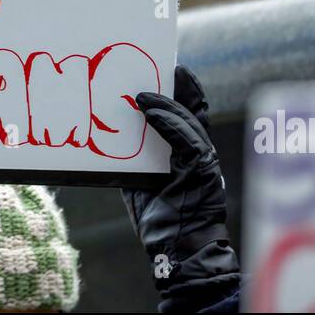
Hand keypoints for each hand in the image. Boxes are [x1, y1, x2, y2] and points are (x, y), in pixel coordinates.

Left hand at [121, 65, 240, 311]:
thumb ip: (135, 158)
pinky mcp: (201, 168)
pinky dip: (166, 120)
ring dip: (165, 101)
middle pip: (193, 109)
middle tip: (162, 63)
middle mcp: (199, 153)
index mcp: (189, 153)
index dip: (182, 90)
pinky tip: (146, 108)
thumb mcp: (141, 183)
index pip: (189, 113)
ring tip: (141, 90)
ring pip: (187, 119)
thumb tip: (112, 136)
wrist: (178, 250)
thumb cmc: (161, 219)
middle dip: (179, 85)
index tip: (169, 69)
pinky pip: (184, 137)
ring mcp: (203, 159)